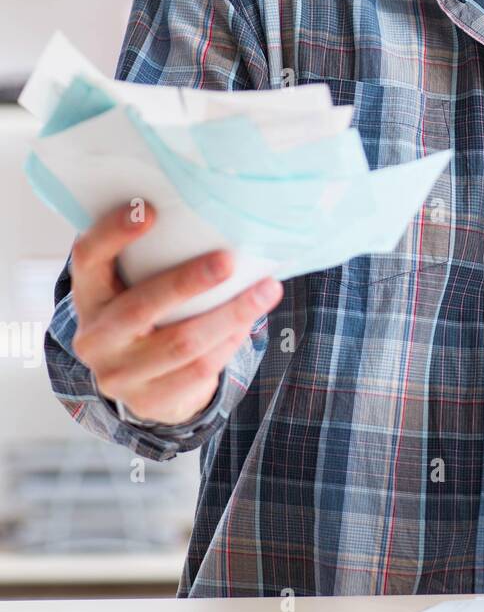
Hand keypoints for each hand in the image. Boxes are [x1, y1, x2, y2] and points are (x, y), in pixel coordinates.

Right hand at [70, 201, 283, 426]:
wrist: (143, 382)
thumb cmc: (151, 315)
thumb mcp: (136, 288)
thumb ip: (156, 260)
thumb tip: (216, 221)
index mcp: (89, 297)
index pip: (88, 260)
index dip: (112, 234)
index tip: (149, 211)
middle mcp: (95, 338)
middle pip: (140, 307)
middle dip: (188, 282)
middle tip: (229, 260)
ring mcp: (119, 375)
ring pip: (181, 343)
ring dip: (230, 314)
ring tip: (266, 290)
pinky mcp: (151, 400)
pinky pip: (199, 370)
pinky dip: (229, 344)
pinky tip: (249, 323)